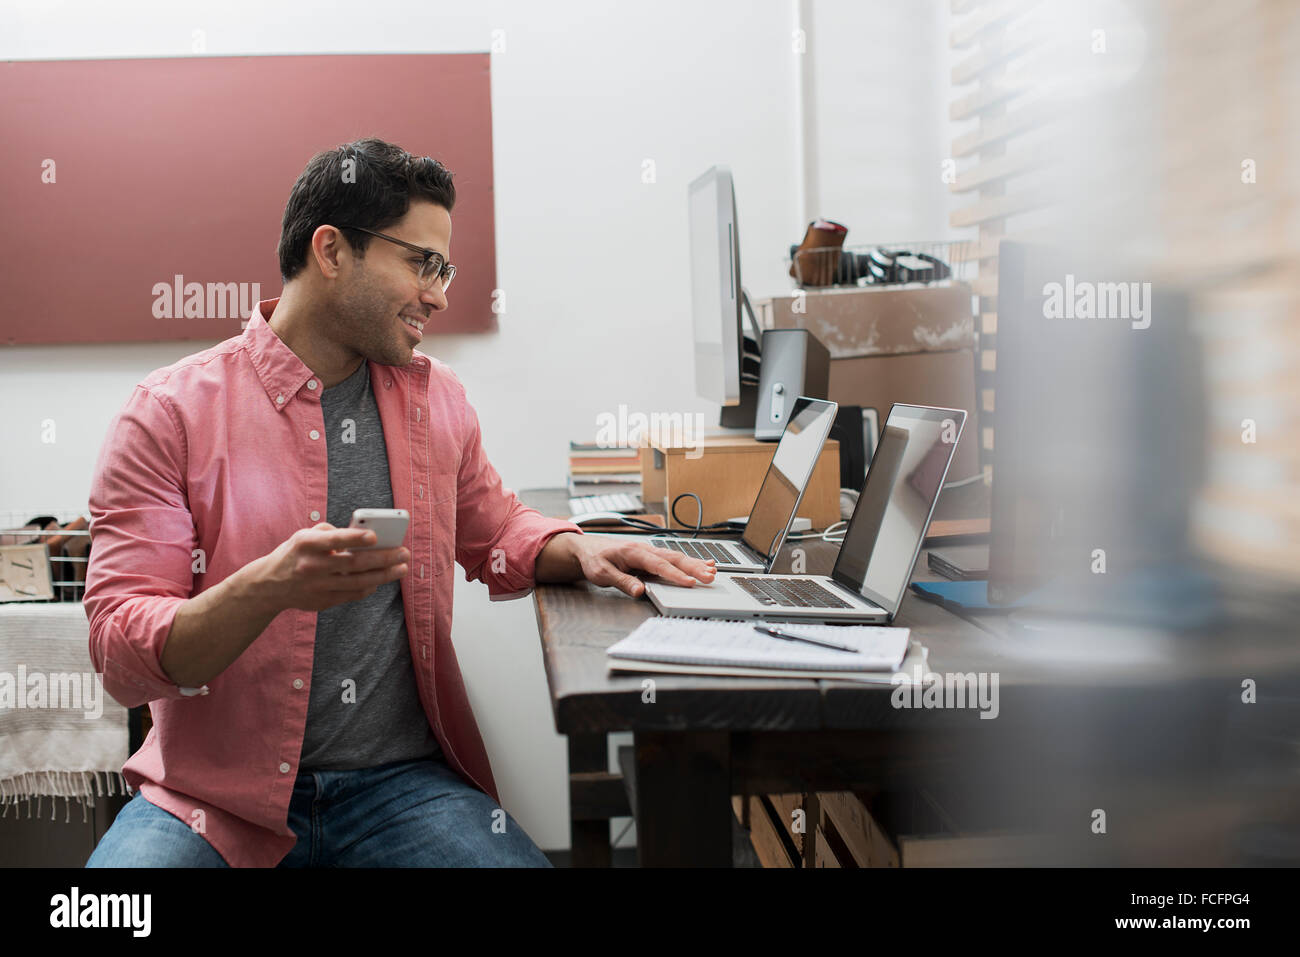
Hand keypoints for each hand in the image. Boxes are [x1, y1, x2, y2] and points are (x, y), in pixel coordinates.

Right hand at [250, 523, 409, 612]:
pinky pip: (352, 595)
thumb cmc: (295, 553)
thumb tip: (361, 536)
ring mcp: (317, 587)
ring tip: (401, 568)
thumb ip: (330, 532)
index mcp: (306, 544)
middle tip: (404, 553)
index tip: (376, 536)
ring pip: (358, 582)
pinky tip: (381, 580)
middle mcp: (311, 566)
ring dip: (384, 575)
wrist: (268, 586)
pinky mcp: (322, 602)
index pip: (334, 540)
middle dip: (383, 558)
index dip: (355, 538)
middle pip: (353, 564)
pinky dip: (369, 588)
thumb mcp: (304, 535)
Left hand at [568, 535, 715, 597]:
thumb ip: (622, 581)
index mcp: (633, 552)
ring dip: (694, 564)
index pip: (658, 564)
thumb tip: (639, 590)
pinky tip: (703, 564)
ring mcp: (650, 551)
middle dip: (693, 568)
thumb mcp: (601, 574)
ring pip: (676, 557)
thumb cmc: (594, 559)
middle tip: (709, 577)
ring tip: (711, 572)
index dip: (675, 574)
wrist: (588, 548)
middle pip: (673, 558)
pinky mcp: (652, 556)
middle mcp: (645, 549)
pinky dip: (689, 561)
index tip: (689, 582)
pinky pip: (673, 558)